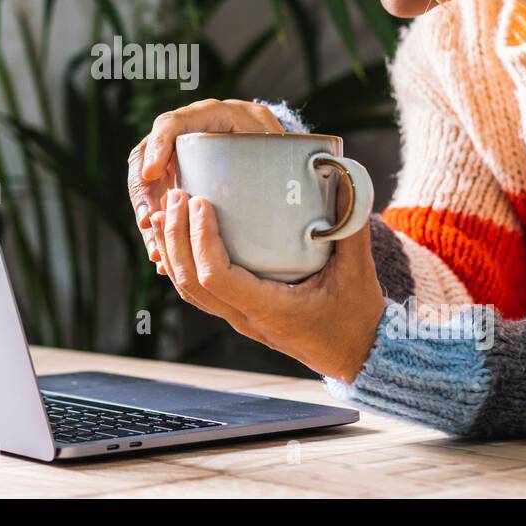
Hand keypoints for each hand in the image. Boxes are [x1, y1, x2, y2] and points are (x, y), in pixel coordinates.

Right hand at [127, 99, 284, 263]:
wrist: (295, 159)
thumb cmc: (297, 155)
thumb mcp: (292, 150)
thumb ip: (298, 161)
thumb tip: (329, 181)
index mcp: (222, 116)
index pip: (176, 121)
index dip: (160, 143)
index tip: (153, 173)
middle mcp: (196, 129)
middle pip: (150, 150)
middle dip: (144, 189)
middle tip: (150, 220)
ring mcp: (184, 153)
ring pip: (149, 178)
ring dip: (147, 211)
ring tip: (157, 246)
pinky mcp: (182, 176)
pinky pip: (158, 197)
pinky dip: (159, 224)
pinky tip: (162, 253)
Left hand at [151, 188, 386, 381]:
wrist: (357, 354)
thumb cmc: (358, 316)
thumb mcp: (358, 269)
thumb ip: (349, 221)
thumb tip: (342, 171)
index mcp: (270, 309)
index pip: (217, 277)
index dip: (201, 239)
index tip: (200, 203)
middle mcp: (247, 318)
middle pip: (192, 282)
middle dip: (177, 237)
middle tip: (176, 196)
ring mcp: (240, 319)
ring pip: (190, 290)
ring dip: (173, 250)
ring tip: (166, 212)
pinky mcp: (240, 315)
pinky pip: (200, 292)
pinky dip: (183, 264)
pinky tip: (180, 239)